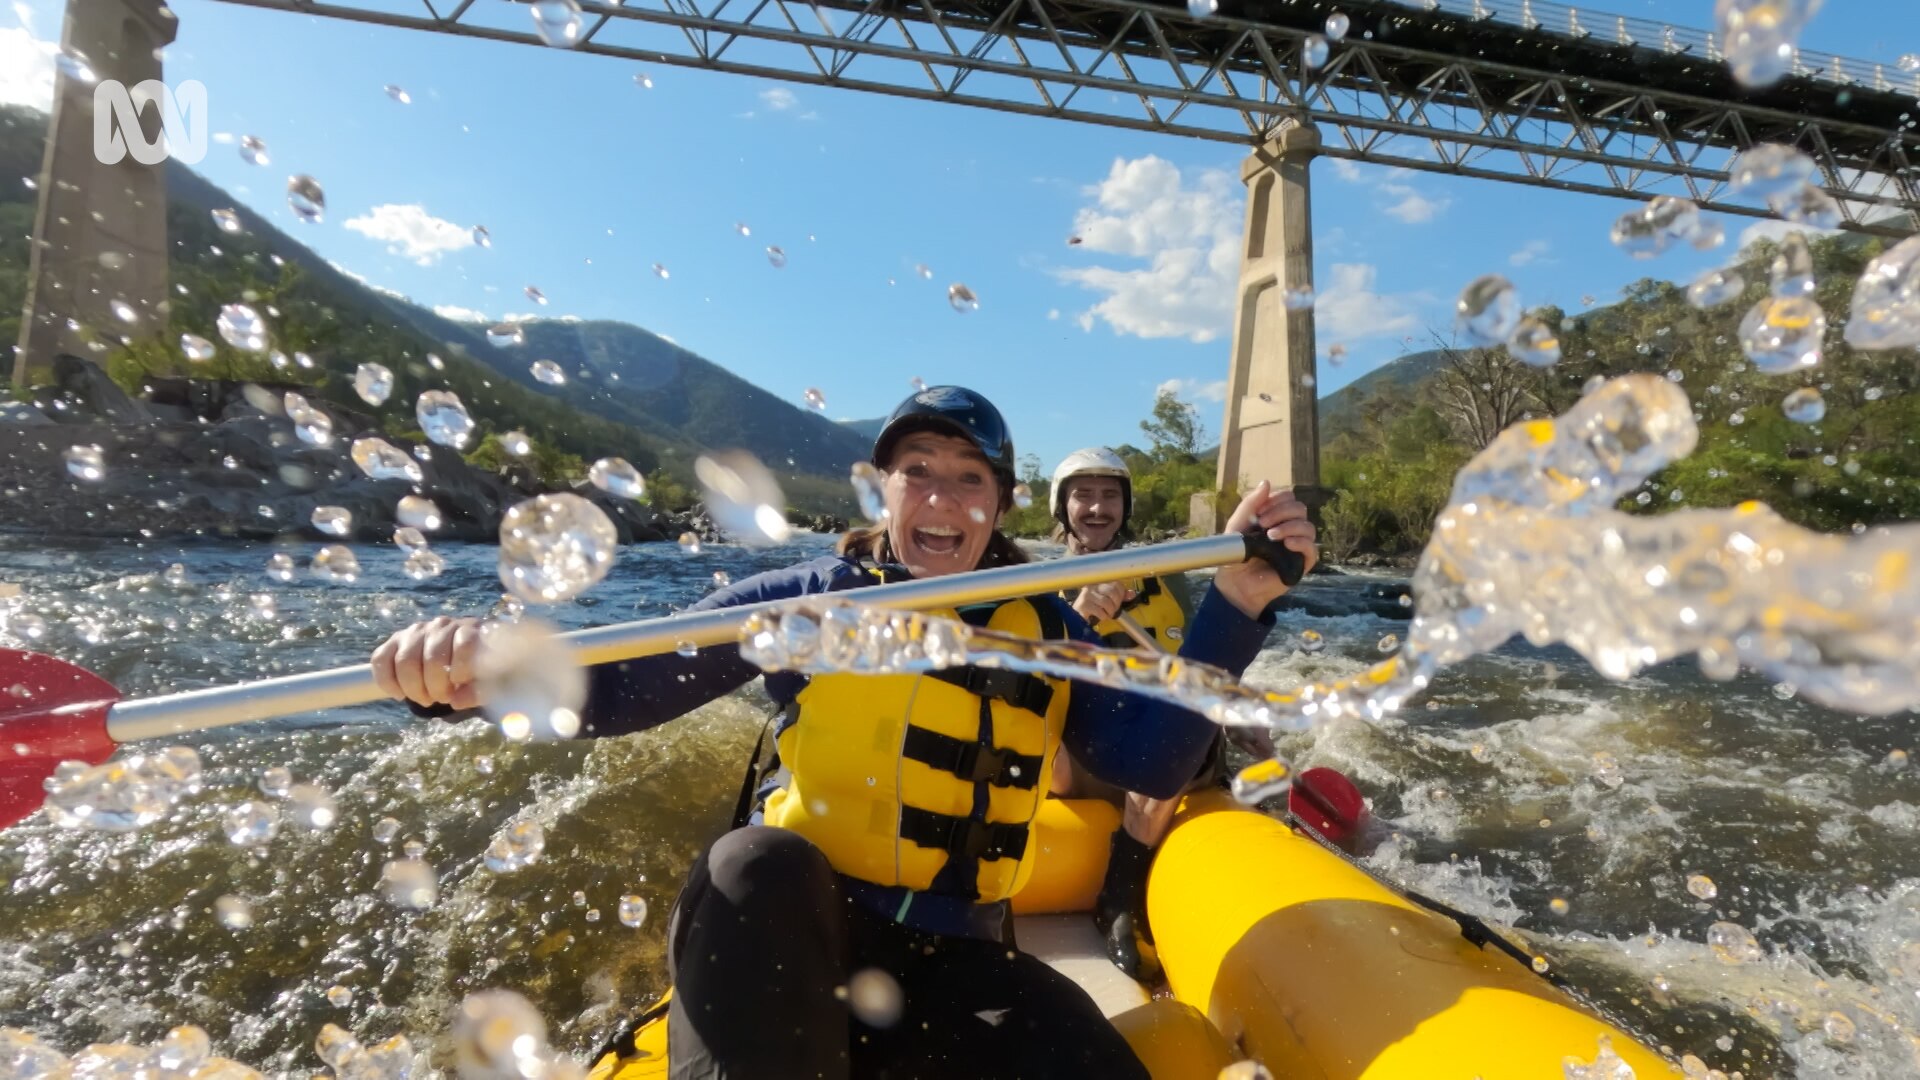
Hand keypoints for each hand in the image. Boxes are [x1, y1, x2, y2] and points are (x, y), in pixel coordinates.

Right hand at [372, 615, 483, 708]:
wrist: (462, 655)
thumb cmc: (479, 669)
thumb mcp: (489, 681)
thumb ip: (479, 691)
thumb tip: (457, 701)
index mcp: (470, 630)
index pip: (464, 645)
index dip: (462, 669)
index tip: (460, 685)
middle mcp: (442, 626)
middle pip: (432, 658)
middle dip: (436, 687)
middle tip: (442, 699)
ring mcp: (417, 631)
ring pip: (405, 660)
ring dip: (413, 688)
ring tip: (426, 699)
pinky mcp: (396, 640)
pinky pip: (381, 659)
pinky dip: (387, 681)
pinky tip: (400, 695)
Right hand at [1072, 581, 1135, 625]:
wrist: (1076, 616)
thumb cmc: (1093, 608)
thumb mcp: (1107, 600)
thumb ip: (1120, 596)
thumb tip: (1132, 593)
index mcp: (1099, 582)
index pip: (1116, 583)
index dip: (1121, 594)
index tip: (1118, 602)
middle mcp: (1092, 585)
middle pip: (1112, 591)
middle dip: (1116, 603)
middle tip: (1113, 610)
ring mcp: (1087, 594)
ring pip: (1106, 601)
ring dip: (1110, 611)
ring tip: (1108, 614)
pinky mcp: (1083, 604)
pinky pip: (1099, 610)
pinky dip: (1103, 616)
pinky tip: (1101, 617)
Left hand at [1211, 481, 1316, 619]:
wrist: (1235, 581)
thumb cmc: (1236, 553)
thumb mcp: (1238, 524)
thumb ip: (1251, 503)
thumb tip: (1267, 482)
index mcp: (1276, 516)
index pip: (1288, 498)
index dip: (1277, 500)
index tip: (1259, 513)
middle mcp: (1290, 528)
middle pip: (1300, 508)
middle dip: (1281, 512)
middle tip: (1263, 524)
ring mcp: (1297, 545)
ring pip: (1308, 526)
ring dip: (1290, 526)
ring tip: (1271, 536)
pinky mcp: (1301, 563)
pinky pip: (1312, 549)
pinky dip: (1301, 543)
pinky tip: (1287, 544)